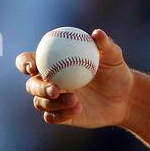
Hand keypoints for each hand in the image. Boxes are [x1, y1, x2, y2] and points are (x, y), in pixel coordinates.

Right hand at [16, 29, 133, 129]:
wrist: (124, 98)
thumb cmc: (116, 71)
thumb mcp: (114, 56)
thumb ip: (105, 44)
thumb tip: (96, 33)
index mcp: (52, 62)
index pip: (29, 60)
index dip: (25, 62)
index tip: (34, 65)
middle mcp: (49, 81)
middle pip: (31, 85)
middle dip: (38, 87)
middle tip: (55, 89)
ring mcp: (54, 100)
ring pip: (40, 102)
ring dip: (53, 103)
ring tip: (75, 100)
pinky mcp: (60, 116)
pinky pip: (52, 117)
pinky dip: (61, 114)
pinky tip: (77, 109)